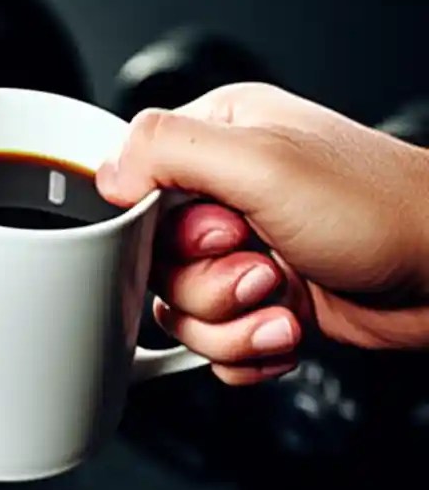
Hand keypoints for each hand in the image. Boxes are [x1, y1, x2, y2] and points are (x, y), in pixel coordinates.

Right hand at [98, 83, 428, 384]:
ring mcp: (246, 252)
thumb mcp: (263, 161)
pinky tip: (286, 331)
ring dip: (229, 322)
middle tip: (259, 267)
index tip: (214, 233)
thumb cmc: (382, 210)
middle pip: (153, 259)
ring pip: (179, 309)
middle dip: (204, 283)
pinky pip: (212, 345)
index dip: (160, 227)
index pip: (134, 184)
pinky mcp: (264, 302)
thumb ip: (168, 150)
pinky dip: (246, 350)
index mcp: (220, 139)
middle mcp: (228, 194)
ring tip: (282, 302)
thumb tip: (105, 172)